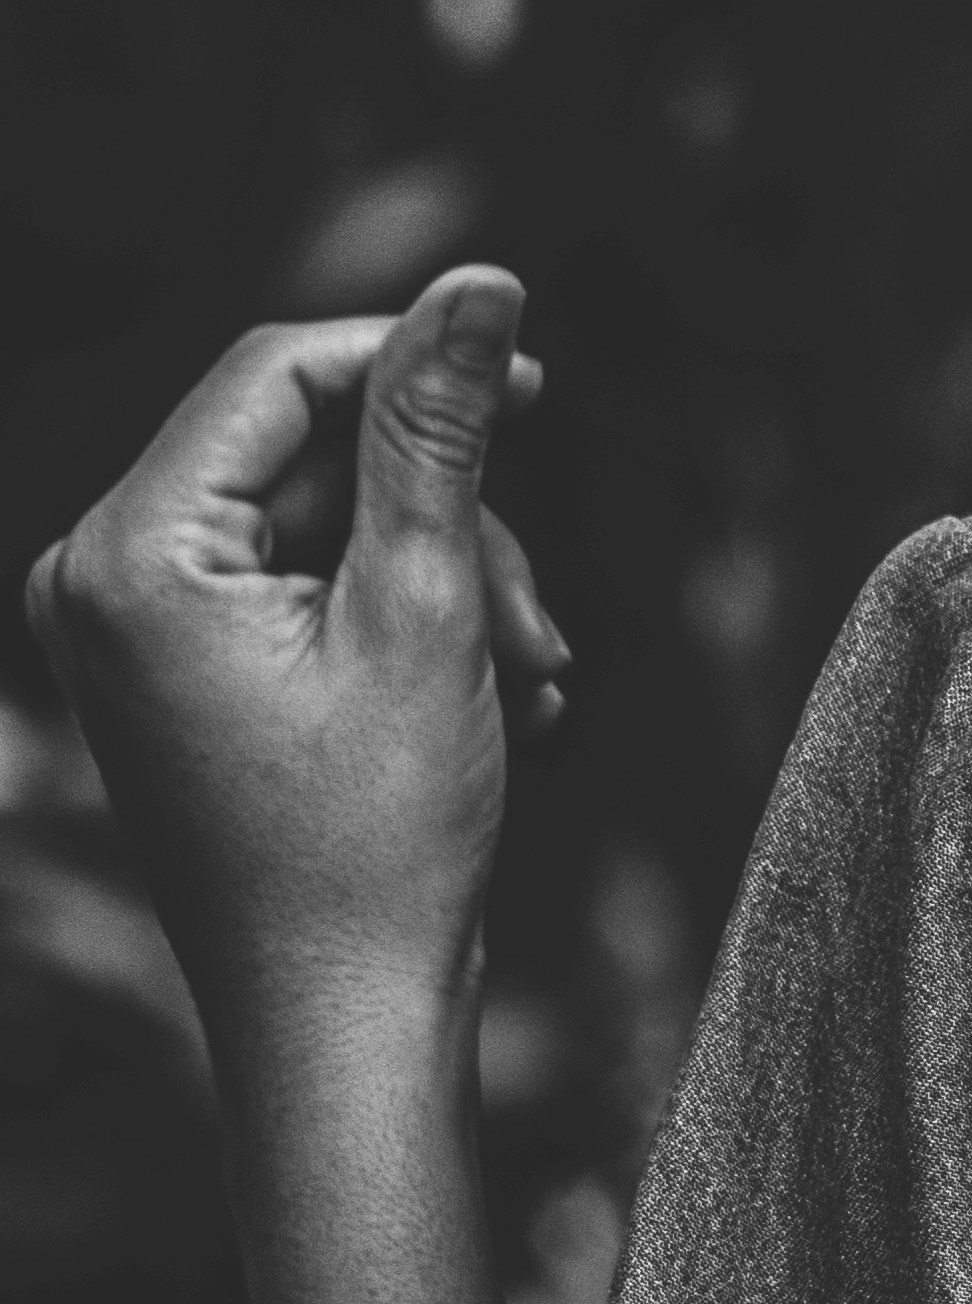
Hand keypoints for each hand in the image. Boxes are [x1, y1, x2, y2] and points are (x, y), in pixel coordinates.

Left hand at [23, 269, 566, 1043]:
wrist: (341, 1024)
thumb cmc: (379, 840)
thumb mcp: (427, 611)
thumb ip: (440, 433)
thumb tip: (479, 279)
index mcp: (130, 555)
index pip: (274, 377)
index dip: (411, 362)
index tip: (537, 382)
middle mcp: (100, 578)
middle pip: (305, 456)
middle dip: (446, 523)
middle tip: (538, 629)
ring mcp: (131, 631)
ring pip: (324, 525)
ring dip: (447, 584)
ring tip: (527, 683)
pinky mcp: (176, 673)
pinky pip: (302, 589)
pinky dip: (403, 626)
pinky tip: (486, 703)